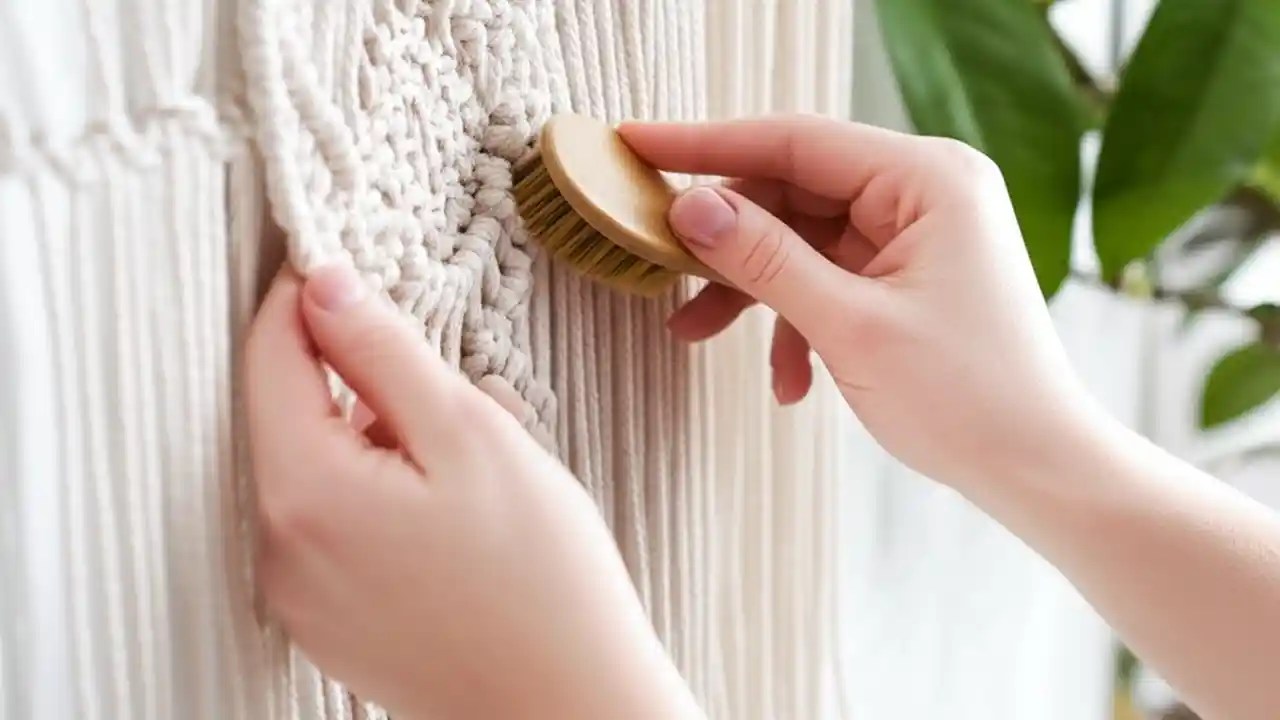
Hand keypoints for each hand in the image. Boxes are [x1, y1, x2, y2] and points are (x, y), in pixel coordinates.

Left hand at [244, 267, 700, 718]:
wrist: (568, 705)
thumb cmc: (540, 583)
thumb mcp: (470, 436)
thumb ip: (383, 353)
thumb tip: (325, 289)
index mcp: (305, 494)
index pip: (270, 357)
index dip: (306, 299)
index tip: (345, 267)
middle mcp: (279, 551)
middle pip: (294, 417)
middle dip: (361, 384)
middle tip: (450, 394)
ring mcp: (299, 596)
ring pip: (319, 471)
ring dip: (379, 442)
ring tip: (470, 473)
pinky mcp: (329, 622)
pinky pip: (335, 527)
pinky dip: (381, 497)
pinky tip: (455, 520)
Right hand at [620, 116, 1093, 489]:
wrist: (1035, 468)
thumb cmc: (969, 397)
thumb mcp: (850, 327)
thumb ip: (766, 260)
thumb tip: (691, 209)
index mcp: (927, 179)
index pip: (795, 141)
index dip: (707, 144)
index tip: (637, 144)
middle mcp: (923, 193)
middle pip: (792, 190)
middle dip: (727, 238)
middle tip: (659, 262)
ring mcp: (913, 236)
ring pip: (800, 239)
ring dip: (751, 288)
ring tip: (696, 332)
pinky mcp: (903, 277)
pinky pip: (825, 278)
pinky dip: (794, 321)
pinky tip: (787, 381)